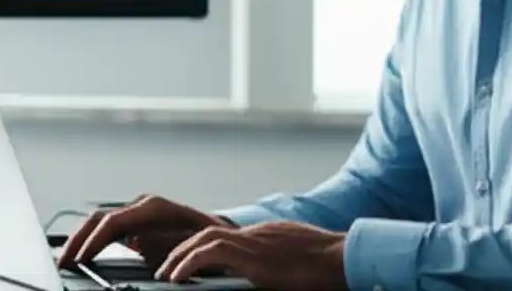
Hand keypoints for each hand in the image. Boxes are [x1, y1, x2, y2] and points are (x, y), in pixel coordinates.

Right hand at [56, 195, 232, 268]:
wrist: (223, 235)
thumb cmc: (210, 241)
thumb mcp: (188, 248)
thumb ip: (160, 249)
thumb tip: (136, 250)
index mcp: (153, 208)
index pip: (112, 223)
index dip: (92, 242)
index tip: (79, 259)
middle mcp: (143, 206)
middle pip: (99, 219)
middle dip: (78, 240)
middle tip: (62, 261)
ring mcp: (139, 212)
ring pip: (101, 222)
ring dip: (82, 240)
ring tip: (66, 260)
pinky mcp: (137, 223)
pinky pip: (109, 229)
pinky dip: (92, 241)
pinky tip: (82, 255)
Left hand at [156, 221, 347, 289]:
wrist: (344, 258)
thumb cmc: (329, 267)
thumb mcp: (297, 266)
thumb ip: (277, 269)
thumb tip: (275, 279)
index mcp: (266, 237)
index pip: (226, 237)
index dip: (202, 249)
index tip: (187, 264)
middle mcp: (256, 233)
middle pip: (209, 232)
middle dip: (183, 249)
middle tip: (167, 268)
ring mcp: (254, 239)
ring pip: (204, 237)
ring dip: (180, 256)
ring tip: (166, 275)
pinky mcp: (252, 253)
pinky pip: (210, 251)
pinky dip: (189, 262)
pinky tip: (178, 278)